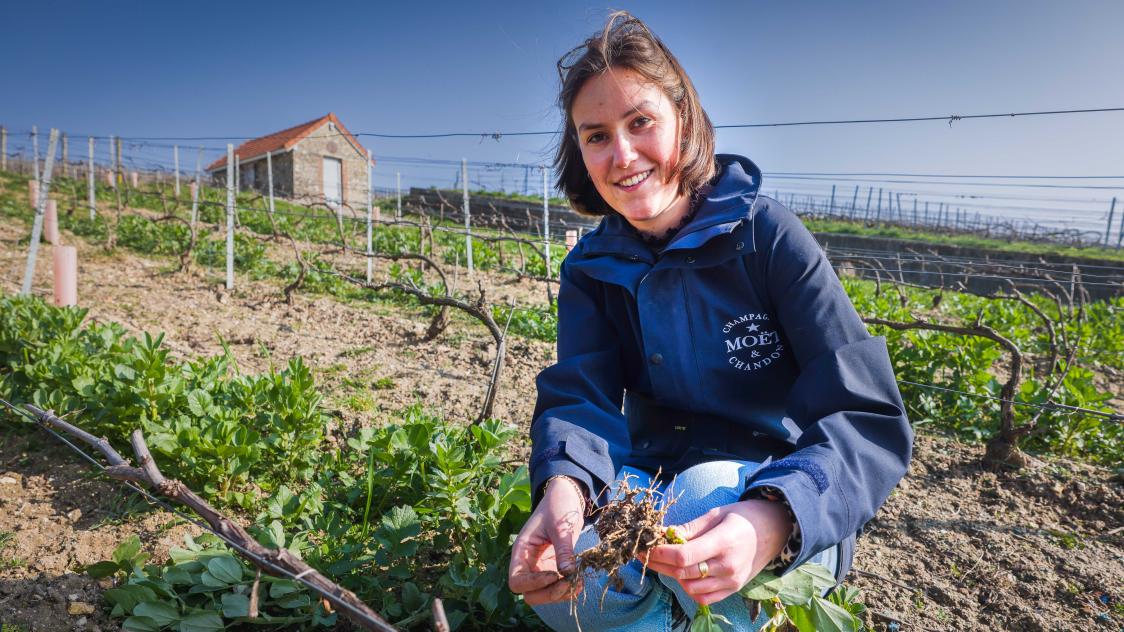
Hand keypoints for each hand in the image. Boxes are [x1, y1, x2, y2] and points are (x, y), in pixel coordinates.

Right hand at [508, 476, 586, 604]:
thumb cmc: (557, 506)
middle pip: (529, 594)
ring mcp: (541, 567)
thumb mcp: (560, 526)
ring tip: (578, 583)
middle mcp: (528, 563)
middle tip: (568, 583)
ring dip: (559, 595)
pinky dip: (567, 590)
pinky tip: (580, 582)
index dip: (533, 584)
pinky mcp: (554, 568)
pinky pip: (556, 587)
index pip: (516, 581)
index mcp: (521, 551)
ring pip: (543, 594)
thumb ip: (563, 549)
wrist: (567, 496)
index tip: (555, 575)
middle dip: (548, 594)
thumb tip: (567, 573)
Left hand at [641, 499, 792, 605]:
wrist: (775, 530)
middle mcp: (728, 565)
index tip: (645, 545)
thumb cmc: (743, 517)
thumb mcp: (717, 514)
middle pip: (683, 572)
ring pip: (690, 588)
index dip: (660, 553)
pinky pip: (704, 598)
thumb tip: (662, 534)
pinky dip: (688, 589)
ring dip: (671, 576)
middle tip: (642, 553)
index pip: (684, 555)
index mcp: (723, 541)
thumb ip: (690, 528)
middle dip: (658, 563)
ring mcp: (732, 580)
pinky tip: (681, 575)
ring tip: (661, 562)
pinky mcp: (734, 589)